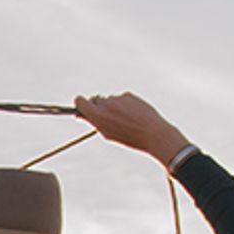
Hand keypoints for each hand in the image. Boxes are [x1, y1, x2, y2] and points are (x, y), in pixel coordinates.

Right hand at [73, 93, 191, 165]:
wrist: (153, 133)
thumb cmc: (129, 137)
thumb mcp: (107, 133)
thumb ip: (94, 121)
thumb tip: (82, 114)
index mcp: (98, 116)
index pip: (80, 101)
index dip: (80, 104)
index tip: (82, 107)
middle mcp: (106, 104)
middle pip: (95, 100)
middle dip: (98, 106)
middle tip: (107, 117)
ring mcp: (118, 98)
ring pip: (110, 99)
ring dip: (113, 106)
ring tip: (125, 119)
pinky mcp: (128, 95)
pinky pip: (122, 98)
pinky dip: (124, 104)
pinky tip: (133, 114)